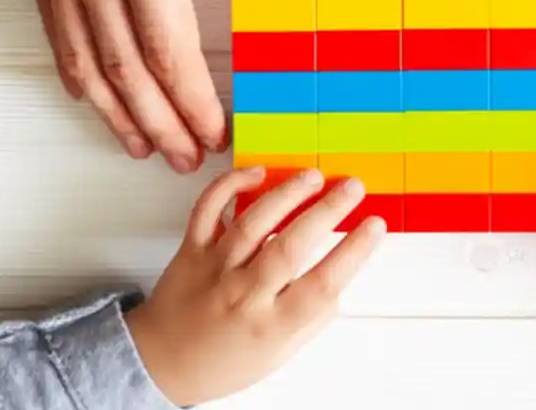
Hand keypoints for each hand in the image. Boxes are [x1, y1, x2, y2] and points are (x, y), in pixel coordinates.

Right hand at [0, 0, 363, 169]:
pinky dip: (76, 74)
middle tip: (188, 161)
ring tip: (146, 147)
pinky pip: (54, 33)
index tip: (216, 133)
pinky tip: (93, 95)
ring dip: (117, 113)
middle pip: (126, 70)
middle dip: (162, 123)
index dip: (192, 100)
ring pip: (85, 62)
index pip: (167, 47)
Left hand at [125, 167, 383, 404]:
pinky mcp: (191, 250)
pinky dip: (229, 185)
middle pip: (290, 247)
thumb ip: (312, 319)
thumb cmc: (224, 361)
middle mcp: (244, 295)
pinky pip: (208, 210)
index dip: (353, 252)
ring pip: (252, 224)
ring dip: (286, 194)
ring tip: (314, 176)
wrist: (161, 363)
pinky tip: (257, 172)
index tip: (375, 225)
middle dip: (327, 212)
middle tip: (353, 187)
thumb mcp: (279, 354)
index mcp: (272, 326)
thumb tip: (340, 280)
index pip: (322, 285)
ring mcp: (215, 269)